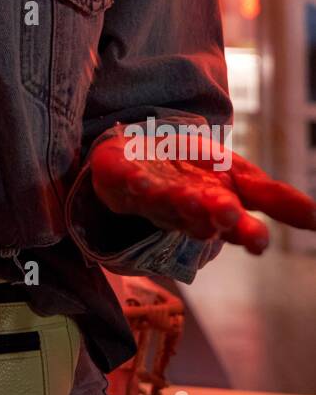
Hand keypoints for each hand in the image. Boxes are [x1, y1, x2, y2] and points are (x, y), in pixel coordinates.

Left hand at [89, 134, 315, 254]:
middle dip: (213, 216)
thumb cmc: (193, 172)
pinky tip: (139, 180)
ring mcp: (150, 196)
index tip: (258, 240)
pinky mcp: (119, 179)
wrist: (140, 154)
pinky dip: (132, 182)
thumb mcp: (239, 177)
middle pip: (199, 217)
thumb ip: (274, 198)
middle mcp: (184, 209)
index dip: (245, 232)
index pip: (234, 225)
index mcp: (216, 209)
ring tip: (192, 199)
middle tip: (227, 215)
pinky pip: (124, 182)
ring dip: (178, 203)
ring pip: (166, 204)